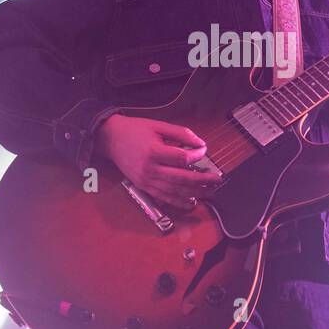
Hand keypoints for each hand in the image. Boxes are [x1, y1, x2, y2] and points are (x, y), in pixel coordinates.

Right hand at [94, 113, 222, 211]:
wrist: (111, 139)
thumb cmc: (135, 131)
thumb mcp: (159, 126)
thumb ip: (181, 134)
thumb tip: (200, 144)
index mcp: (154, 152)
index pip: (182, 158)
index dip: (197, 155)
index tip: (204, 151)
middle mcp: (150, 169)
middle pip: (182, 178)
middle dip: (203, 180)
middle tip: (217, 179)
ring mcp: (146, 181)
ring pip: (175, 191)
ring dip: (195, 193)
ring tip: (210, 192)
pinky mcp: (144, 187)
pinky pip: (164, 198)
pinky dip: (179, 202)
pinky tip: (192, 202)